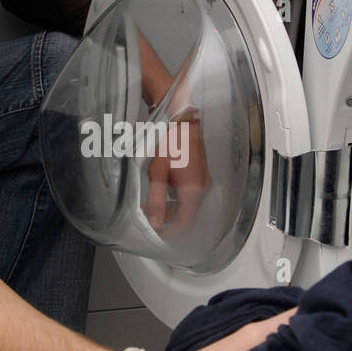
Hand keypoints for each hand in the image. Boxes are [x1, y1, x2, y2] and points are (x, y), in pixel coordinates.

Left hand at [143, 111, 211, 233]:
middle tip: (148, 211)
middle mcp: (202, 188)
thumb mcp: (157, 173)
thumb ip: (156, 201)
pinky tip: (163, 185)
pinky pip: (190, 192)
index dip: (169, 231)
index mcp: (192, 190)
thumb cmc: (169, 142)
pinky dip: (176, 195)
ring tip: (151, 198)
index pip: (184, 223)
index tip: (155, 232)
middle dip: (166, 217)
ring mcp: (203, 180)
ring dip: (170, 205)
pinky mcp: (201, 172)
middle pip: (186, 214)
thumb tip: (155, 224)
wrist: (182, 119)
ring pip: (187, 203)